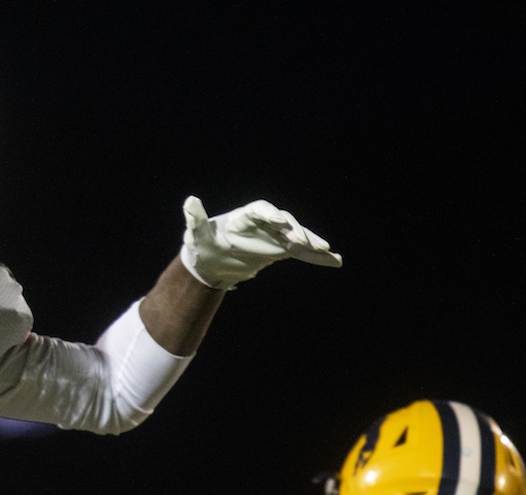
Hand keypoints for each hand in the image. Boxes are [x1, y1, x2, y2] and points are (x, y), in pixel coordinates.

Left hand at [179, 196, 341, 289]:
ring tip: (325, 250)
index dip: (272, 215)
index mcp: (246, 215)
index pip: (262, 210)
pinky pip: (302, 252)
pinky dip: (317, 257)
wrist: (211, 261)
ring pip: (297, 236)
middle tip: (303, 242)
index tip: (281, 223)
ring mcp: (275, 236)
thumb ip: (195, 219)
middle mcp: (264, 222)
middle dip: (295, 230)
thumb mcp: (196, 234)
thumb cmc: (203, 244)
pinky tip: (336, 261)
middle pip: (284, 222)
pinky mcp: (281, 250)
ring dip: (311, 242)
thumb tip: (189, 201)